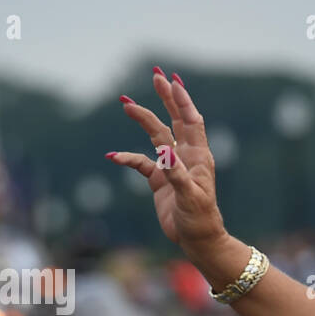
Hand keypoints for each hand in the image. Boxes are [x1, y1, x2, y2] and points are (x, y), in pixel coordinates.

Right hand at [107, 70, 227, 258]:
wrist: (197, 240)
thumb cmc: (200, 219)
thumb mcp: (190, 196)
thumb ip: (177, 174)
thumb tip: (165, 151)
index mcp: (198, 156)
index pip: (191, 121)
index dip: (182, 101)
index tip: (172, 81)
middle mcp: (186, 157)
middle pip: (175, 120)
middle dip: (166, 98)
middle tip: (156, 75)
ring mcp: (171, 167)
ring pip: (156, 136)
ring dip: (143, 120)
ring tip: (126, 104)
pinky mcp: (159, 181)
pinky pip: (141, 163)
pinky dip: (128, 159)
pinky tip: (114, 157)